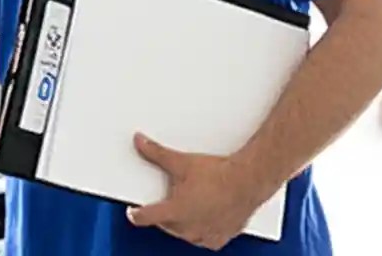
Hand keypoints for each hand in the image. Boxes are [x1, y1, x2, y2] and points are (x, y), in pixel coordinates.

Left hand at [126, 133, 271, 250]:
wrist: (248, 181)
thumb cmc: (218, 174)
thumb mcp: (181, 162)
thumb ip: (156, 153)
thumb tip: (140, 142)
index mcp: (175, 211)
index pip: (145, 217)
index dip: (136, 214)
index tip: (132, 212)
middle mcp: (188, 227)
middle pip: (165, 225)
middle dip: (162, 215)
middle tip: (166, 200)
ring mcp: (205, 235)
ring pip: (184, 233)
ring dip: (181, 224)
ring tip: (185, 206)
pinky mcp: (220, 237)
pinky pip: (204, 238)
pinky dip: (200, 230)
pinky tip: (203, 218)